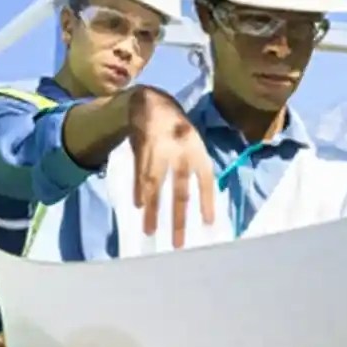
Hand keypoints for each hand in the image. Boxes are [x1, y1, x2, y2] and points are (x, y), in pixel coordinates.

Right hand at [126, 87, 216, 248]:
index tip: (207, 224)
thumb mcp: (193, 141)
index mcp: (196, 151)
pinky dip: (139, 193)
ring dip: (154, 212)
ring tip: (151, 231)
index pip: (205, 181)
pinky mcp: (141, 153)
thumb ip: (195, 167)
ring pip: (156, 189)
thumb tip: (201, 197)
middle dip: (178, 219)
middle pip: (180, 192)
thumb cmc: (176, 127)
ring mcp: (159, 153)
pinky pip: (140, 177)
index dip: (207, 202)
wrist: (151, 103)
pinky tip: (139, 207)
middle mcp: (180, 153)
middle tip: (178, 243)